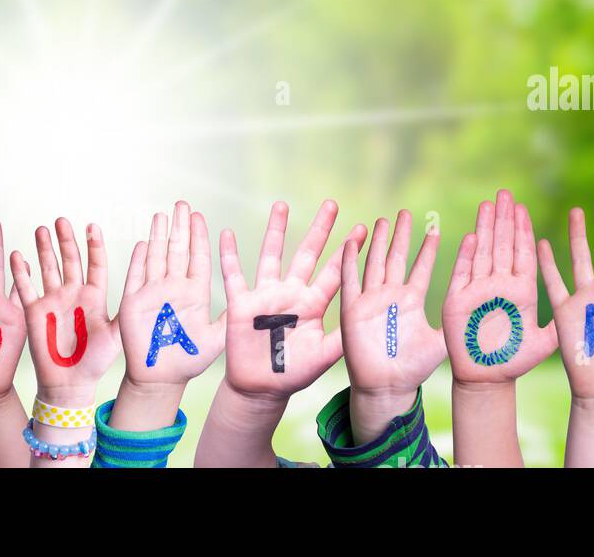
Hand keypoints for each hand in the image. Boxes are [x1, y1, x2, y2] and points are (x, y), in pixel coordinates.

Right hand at [10, 218, 119, 406]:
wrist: (69, 382)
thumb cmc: (95, 362)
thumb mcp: (115, 336)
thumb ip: (124, 314)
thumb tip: (142, 288)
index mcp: (94, 296)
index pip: (95, 264)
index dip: (94, 245)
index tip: (92, 226)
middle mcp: (74, 294)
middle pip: (70, 260)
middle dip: (66, 240)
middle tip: (62, 220)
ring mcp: (53, 300)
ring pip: (48, 267)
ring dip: (45, 249)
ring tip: (42, 229)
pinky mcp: (34, 311)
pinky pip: (26, 287)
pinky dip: (21, 272)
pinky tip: (17, 255)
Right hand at [118, 201, 224, 386]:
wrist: (161, 378)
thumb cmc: (190, 360)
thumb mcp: (218, 338)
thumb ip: (230, 317)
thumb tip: (252, 299)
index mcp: (194, 292)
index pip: (197, 257)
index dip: (198, 236)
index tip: (198, 216)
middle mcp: (174, 288)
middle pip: (177, 250)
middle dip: (180, 227)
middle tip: (182, 204)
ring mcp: (153, 293)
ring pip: (156, 257)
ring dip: (159, 236)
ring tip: (162, 215)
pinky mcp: (133, 302)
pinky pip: (136, 275)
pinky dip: (138, 259)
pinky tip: (142, 242)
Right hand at [219, 200, 361, 397]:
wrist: (262, 388)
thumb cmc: (295, 373)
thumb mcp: (323, 356)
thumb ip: (341, 338)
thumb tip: (366, 322)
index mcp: (314, 304)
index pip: (335, 272)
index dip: (348, 252)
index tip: (363, 228)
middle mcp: (292, 294)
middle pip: (307, 254)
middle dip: (319, 230)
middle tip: (332, 204)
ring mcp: (266, 296)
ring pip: (271, 256)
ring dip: (276, 231)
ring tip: (281, 205)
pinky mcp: (241, 304)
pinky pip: (233, 275)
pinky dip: (229, 255)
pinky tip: (227, 234)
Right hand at [340, 210, 444, 442]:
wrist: (386, 387)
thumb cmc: (414, 369)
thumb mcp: (441, 342)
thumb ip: (456, 323)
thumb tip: (482, 309)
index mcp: (412, 301)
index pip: (421, 267)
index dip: (427, 248)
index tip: (435, 227)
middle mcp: (392, 296)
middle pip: (396, 258)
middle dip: (402, 236)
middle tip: (406, 213)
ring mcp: (371, 300)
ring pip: (373, 263)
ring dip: (377, 242)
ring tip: (382, 220)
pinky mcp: (353, 309)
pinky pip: (350, 280)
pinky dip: (349, 261)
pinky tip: (351, 242)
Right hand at [442, 189, 557, 383]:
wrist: (486, 380)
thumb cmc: (515, 363)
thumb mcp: (546, 344)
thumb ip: (560, 325)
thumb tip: (584, 308)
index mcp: (521, 291)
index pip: (523, 253)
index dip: (523, 230)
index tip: (523, 207)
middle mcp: (499, 286)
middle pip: (502, 246)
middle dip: (503, 219)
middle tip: (504, 193)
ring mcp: (477, 291)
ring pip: (482, 252)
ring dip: (485, 228)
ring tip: (487, 204)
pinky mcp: (457, 301)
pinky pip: (462, 273)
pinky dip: (466, 255)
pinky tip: (471, 236)